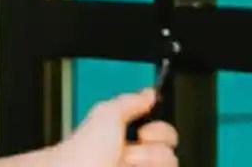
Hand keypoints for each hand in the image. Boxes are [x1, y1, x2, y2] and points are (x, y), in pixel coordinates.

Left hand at [50, 88, 177, 166]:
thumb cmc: (81, 153)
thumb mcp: (106, 113)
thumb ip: (131, 101)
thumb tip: (149, 93)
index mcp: (124, 139)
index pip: (161, 134)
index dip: (160, 130)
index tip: (145, 129)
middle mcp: (132, 159)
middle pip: (168, 150)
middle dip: (155, 144)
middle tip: (134, 146)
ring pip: (169, 162)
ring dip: (149, 158)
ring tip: (126, 161)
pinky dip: (150, 165)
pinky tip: (131, 166)